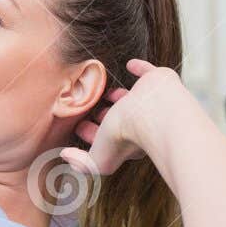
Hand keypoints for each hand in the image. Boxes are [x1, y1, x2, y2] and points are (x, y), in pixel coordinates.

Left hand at [61, 58, 182, 176]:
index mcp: (128, 139)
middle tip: (92, 109)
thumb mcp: (98, 158)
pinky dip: (140, 68)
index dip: (92, 134)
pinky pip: (148, 72)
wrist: (157, 114)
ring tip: (107, 92)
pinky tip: (131, 64)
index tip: (80, 127)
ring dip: (119, 95)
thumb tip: (66, 155)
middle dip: (105, 114)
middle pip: (118, 117)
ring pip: (132, 98)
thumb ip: (81, 162)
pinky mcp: (158, 81)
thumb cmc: (127, 137)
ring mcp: (150, 101)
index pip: (106, 138)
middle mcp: (140, 121)